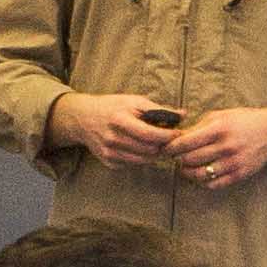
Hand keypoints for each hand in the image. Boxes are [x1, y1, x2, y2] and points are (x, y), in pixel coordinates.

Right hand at [58, 91, 182, 168]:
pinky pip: (134, 164)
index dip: (168, 136)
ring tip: (159, 144)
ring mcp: (110, 152)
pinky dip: (142, 158)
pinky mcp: (108, 162)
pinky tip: (141, 148)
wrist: (83, 119)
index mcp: (120, 120)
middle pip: (150, 150)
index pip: (151, 135)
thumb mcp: (133, 101)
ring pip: (144, 160)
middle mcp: (113, 139)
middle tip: (171, 140)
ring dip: (155, 154)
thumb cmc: (112, 107)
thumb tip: (183, 115)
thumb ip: (158, 109)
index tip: (178, 133)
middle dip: (164, 146)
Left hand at [165, 105, 266, 190]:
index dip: (171, 147)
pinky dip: (203, 181)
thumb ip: (201, 125)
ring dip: (188, 172)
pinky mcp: (239, 174)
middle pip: (190, 159)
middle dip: (178, 159)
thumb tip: (180, 136)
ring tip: (186, 167)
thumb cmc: (245, 121)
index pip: (186, 142)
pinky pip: (213, 184)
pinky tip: (201, 174)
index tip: (166, 148)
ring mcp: (233, 162)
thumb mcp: (222, 115)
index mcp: (219, 129)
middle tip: (175, 157)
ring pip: (199, 174)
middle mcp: (226, 146)